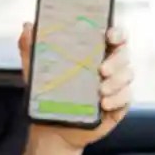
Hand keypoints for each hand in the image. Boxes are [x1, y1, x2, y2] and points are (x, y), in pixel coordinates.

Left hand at [18, 22, 133, 149]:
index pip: (113, 35)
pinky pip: (127, 97)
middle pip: (124, 53)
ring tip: (100, 91)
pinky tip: (104, 104)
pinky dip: (118, 99)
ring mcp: (115, 84)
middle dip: (116, 60)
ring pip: (127, 74)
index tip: (110, 35)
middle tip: (102, 70)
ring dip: (116, 81)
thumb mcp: (36, 69)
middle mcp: (108, 64)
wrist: (52, 128)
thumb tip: (27, 26)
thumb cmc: (47, 94)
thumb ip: (30, 46)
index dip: (117, 32)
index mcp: (93, 51)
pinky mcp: (119, 103)